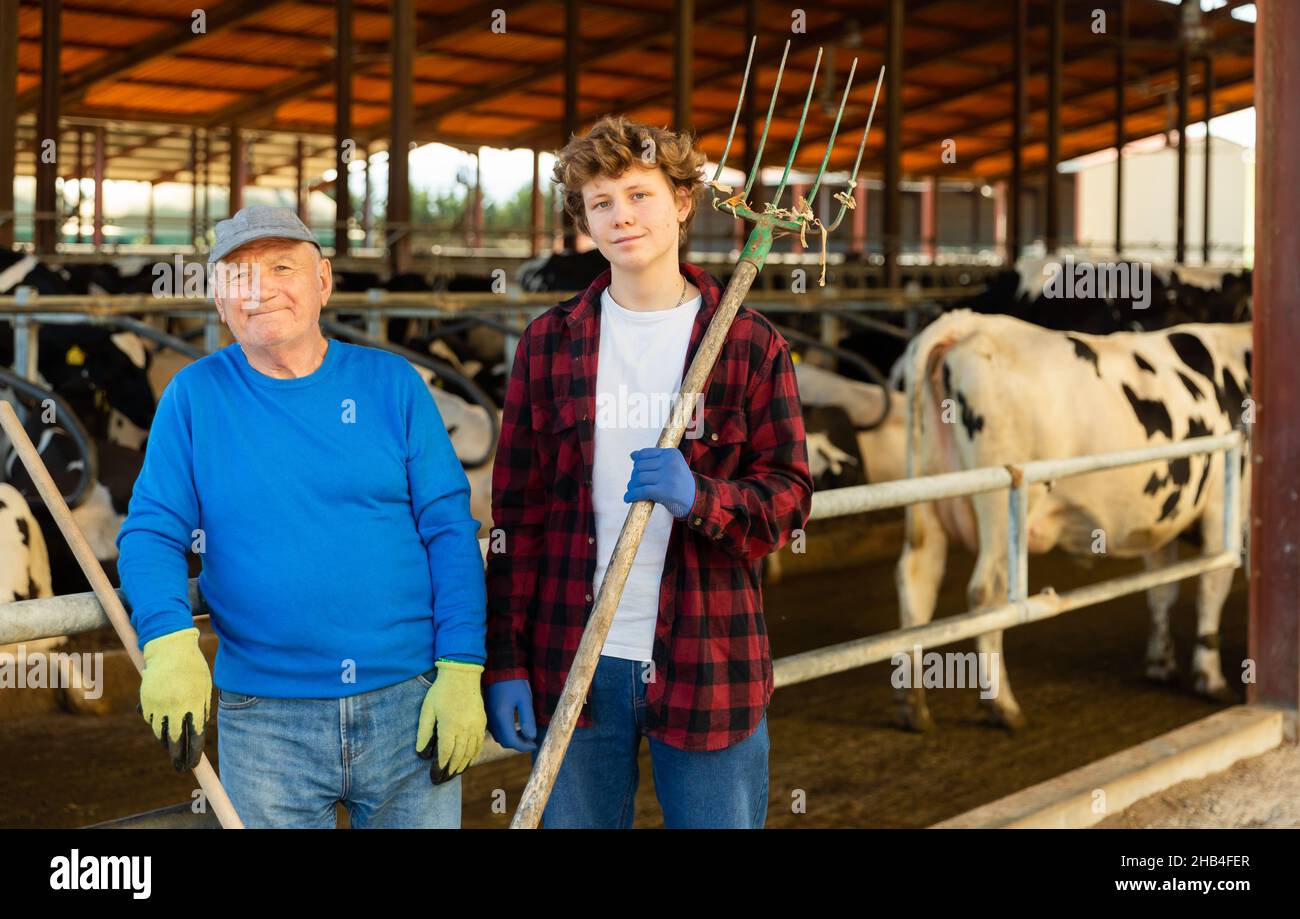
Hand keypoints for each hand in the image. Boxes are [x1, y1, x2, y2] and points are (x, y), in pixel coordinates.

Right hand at [138, 627, 211, 771]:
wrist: (170, 648)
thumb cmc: (192, 669)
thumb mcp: (204, 689)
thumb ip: (201, 710)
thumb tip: (196, 733)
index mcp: (195, 703)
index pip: (195, 736)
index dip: (194, 753)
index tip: (193, 765)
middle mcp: (175, 707)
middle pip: (175, 741)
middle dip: (178, 757)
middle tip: (180, 768)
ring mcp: (158, 705)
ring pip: (160, 733)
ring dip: (166, 743)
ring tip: (171, 749)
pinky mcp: (145, 702)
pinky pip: (151, 720)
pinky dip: (157, 724)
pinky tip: (162, 721)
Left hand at [416, 660, 487, 782]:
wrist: (462, 675)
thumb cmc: (441, 691)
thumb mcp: (427, 710)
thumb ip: (424, 732)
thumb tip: (421, 753)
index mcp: (450, 726)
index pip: (445, 754)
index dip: (439, 768)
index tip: (434, 777)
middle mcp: (465, 729)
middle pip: (458, 757)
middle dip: (449, 771)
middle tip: (441, 780)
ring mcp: (476, 727)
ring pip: (470, 753)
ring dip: (461, 766)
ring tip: (452, 775)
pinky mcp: (482, 723)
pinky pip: (478, 745)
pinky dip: (472, 756)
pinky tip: (466, 762)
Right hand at [485, 679, 537, 752]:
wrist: (500, 667)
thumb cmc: (515, 682)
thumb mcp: (525, 699)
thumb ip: (527, 719)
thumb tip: (530, 737)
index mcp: (502, 717)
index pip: (511, 741)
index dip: (524, 746)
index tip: (534, 744)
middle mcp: (492, 720)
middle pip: (504, 742)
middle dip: (518, 744)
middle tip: (530, 740)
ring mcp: (488, 717)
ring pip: (499, 737)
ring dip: (511, 739)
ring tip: (524, 734)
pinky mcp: (488, 713)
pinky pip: (496, 730)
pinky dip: (505, 732)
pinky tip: (514, 726)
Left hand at [624, 447, 695, 518]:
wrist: (696, 500)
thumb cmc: (679, 483)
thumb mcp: (670, 467)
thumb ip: (653, 460)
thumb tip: (632, 455)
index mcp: (672, 453)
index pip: (645, 453)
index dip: (637, 463)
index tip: (637, 472)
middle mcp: (670, 463)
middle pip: (640, 466)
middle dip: (634, 476)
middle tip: (634, 484)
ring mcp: (668, 476)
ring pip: (639, 478)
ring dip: (631, 486)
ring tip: (632, 491)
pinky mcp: (665, 491)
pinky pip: (641, 491)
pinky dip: (631, 495)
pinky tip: (627, 498)